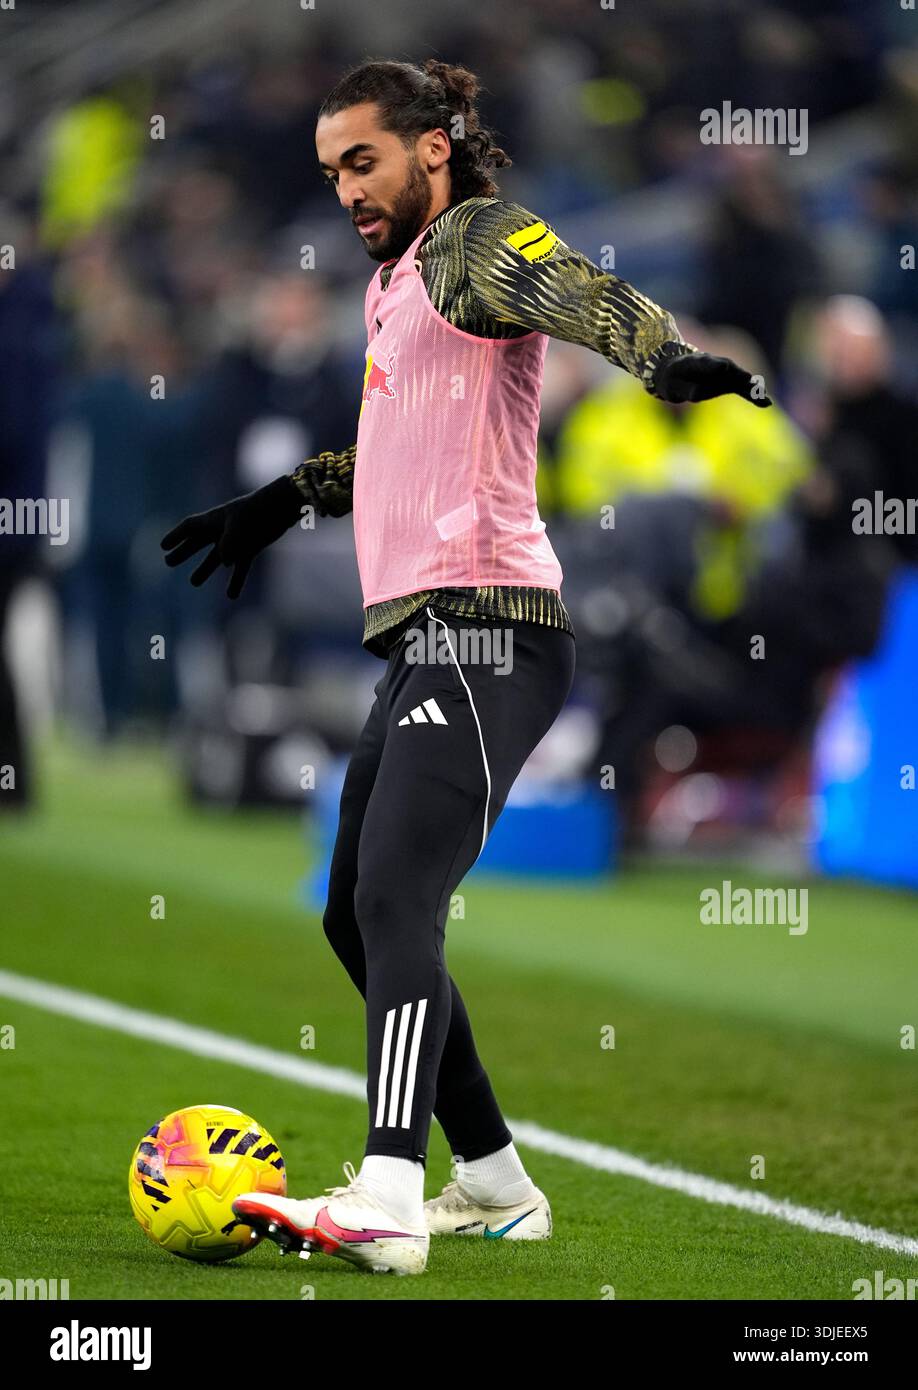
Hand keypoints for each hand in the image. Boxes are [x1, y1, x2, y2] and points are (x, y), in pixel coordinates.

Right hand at [160, 474, 302, 598]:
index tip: (163, 546)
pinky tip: (231, 596)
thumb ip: (228, 544)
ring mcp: (237, 539)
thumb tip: (225, 562)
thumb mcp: (239, 526)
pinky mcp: (251, 548)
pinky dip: (236, 580)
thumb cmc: (258, 512)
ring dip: (205, 569)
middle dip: (184, 552)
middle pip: (198, 542)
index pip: (190, 527)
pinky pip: (241, 567)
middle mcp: (223, 529)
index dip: (176, 536)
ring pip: (217, 557)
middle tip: (168, 562)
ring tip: (193, 582)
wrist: (282, 507)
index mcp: (215, 519)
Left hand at [654, 351, 771, 407]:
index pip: (707, 363)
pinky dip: (754, 395)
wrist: (678, 372)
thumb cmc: (673, 380)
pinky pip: (744, 389)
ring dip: (752, 388)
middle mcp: (716, 364)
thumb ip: (687, 389)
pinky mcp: (731, 383)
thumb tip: (699, 394)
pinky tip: (766, 403)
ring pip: (741, 380)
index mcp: (697, 362)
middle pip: (730, 370)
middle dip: (739, 376)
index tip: (724, 367)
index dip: (715, 366)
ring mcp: (726, 373)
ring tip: (763, 397)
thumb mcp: (673, 386)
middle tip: (749, 382)